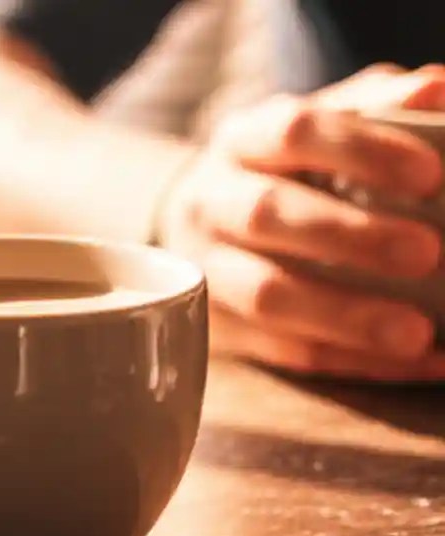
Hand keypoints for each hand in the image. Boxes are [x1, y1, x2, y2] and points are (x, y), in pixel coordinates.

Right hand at [160, 64, 444, 380]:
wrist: (197, 224)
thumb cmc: (283, 170)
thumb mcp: (321, 125)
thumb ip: (378, 106)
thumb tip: (436, 90)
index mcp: (243, 140)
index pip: (293, 132)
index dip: (360, 150)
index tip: (430, 174)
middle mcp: (212, 201)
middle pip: (268, 215)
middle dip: (350, 236)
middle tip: (428, 253)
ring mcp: (206, 270)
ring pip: (264, 294)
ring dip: (343, 315)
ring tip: (416, 333)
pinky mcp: (219, 328)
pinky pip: (282, 350)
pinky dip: (352, 359)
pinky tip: (415, 362)